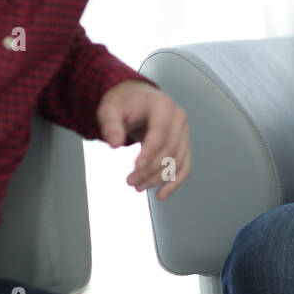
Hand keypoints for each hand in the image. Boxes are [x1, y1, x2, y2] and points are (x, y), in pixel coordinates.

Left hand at [96, 80, 190, 199]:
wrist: (135, 98)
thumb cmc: (124, 102)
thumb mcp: (110, 109)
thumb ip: (111, 125)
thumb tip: (114, 143)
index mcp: (163, 106)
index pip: (160, 133)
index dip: (149, 153)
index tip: (136, 167)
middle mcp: (178, 118)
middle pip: (169, 149)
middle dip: (150, 170)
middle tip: (131, 181)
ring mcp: (183, 131)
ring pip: (177, 160)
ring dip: (158, 178)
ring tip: (139, 186)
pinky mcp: (183, 143)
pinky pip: (184, 165)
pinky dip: (175, 181)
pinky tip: (161, 194)